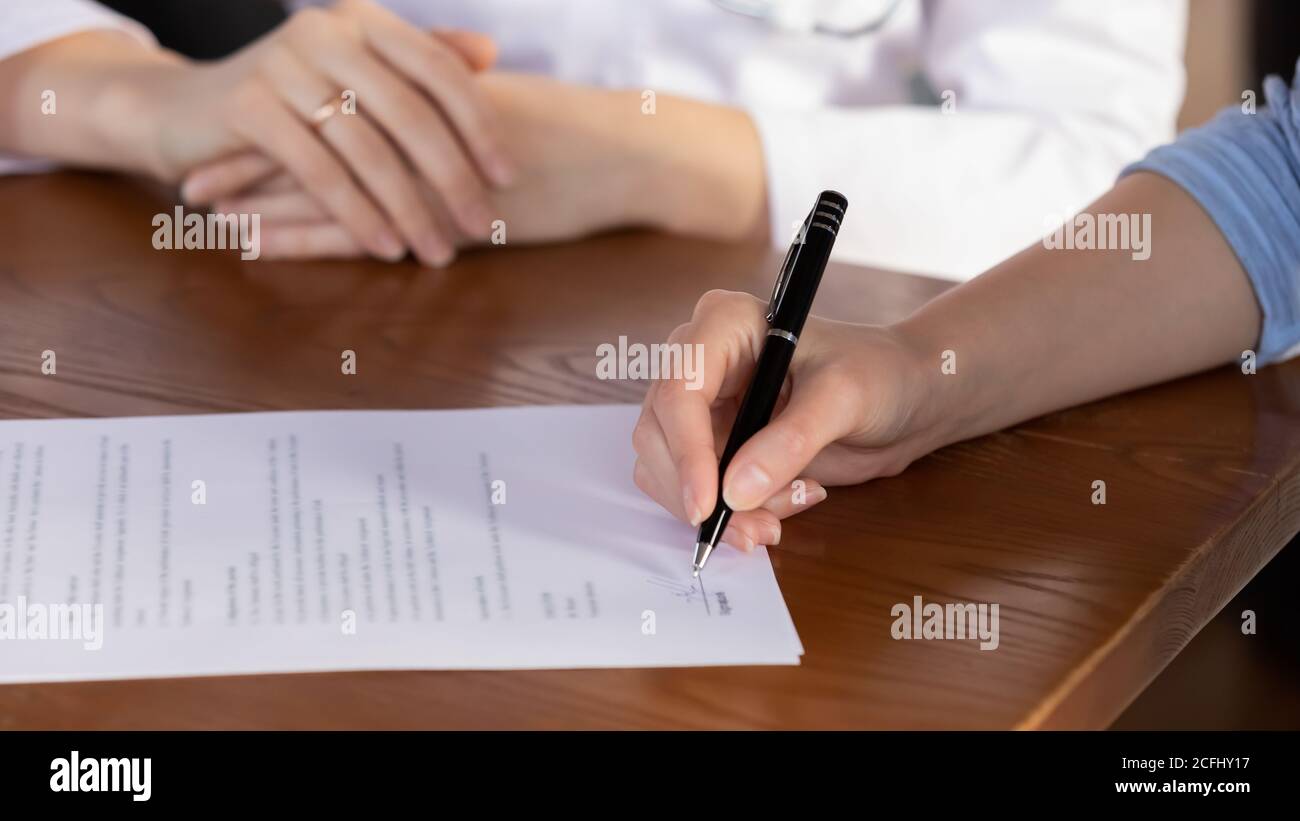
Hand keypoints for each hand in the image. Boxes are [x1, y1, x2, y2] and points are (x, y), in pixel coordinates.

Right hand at [150, 1, 514, 265]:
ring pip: (367, 148)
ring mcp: (282, 65)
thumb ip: (417, 62)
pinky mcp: (247, 106)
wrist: (178, 111)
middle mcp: (326, 32)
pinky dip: (357, 213)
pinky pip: (319, 170)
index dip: (479, 124)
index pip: (439, 69)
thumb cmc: (287, 103)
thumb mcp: (354, 78)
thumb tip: (490, 50)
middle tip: (485, 227)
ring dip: (408, 208)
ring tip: (438, 252)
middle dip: (452, 178)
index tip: (508, 177)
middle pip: (410, 113)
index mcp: (362, 22)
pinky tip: (384, 248)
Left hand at [179, 72, 767, 260]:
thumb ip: (454, 125)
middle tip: (196, 178)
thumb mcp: (502, 123)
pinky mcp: (430, 209)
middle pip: (311, 142)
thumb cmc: (571, 144)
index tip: (233, 136)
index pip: (335, 112)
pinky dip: (301, 234)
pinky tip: (258, 243)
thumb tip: (426, 136)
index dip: (281, 127)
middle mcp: (405, 130)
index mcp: (419, 102)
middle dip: (248, 162)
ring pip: (319, 182)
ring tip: (206, 213)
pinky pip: (353, 224)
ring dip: (258, 200)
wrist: (618, 154)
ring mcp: (415, 169)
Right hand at [632, 290, 946, 551]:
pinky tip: (783, 504)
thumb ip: (790, 441)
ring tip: (782, 516)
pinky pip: (693, 489)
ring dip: (719, 509)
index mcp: (724, 324)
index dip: (686, 452)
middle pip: (658, 435)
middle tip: (759, 528)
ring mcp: (703, 404)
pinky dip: (729, 513)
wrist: (904, 396)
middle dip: (703, 490)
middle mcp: (701, 360)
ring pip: (668, 470)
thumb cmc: (879, 373)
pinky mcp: (712, 443)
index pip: (679, 390)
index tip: (708, 505)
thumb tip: (735, 490)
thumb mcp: (843, 398)